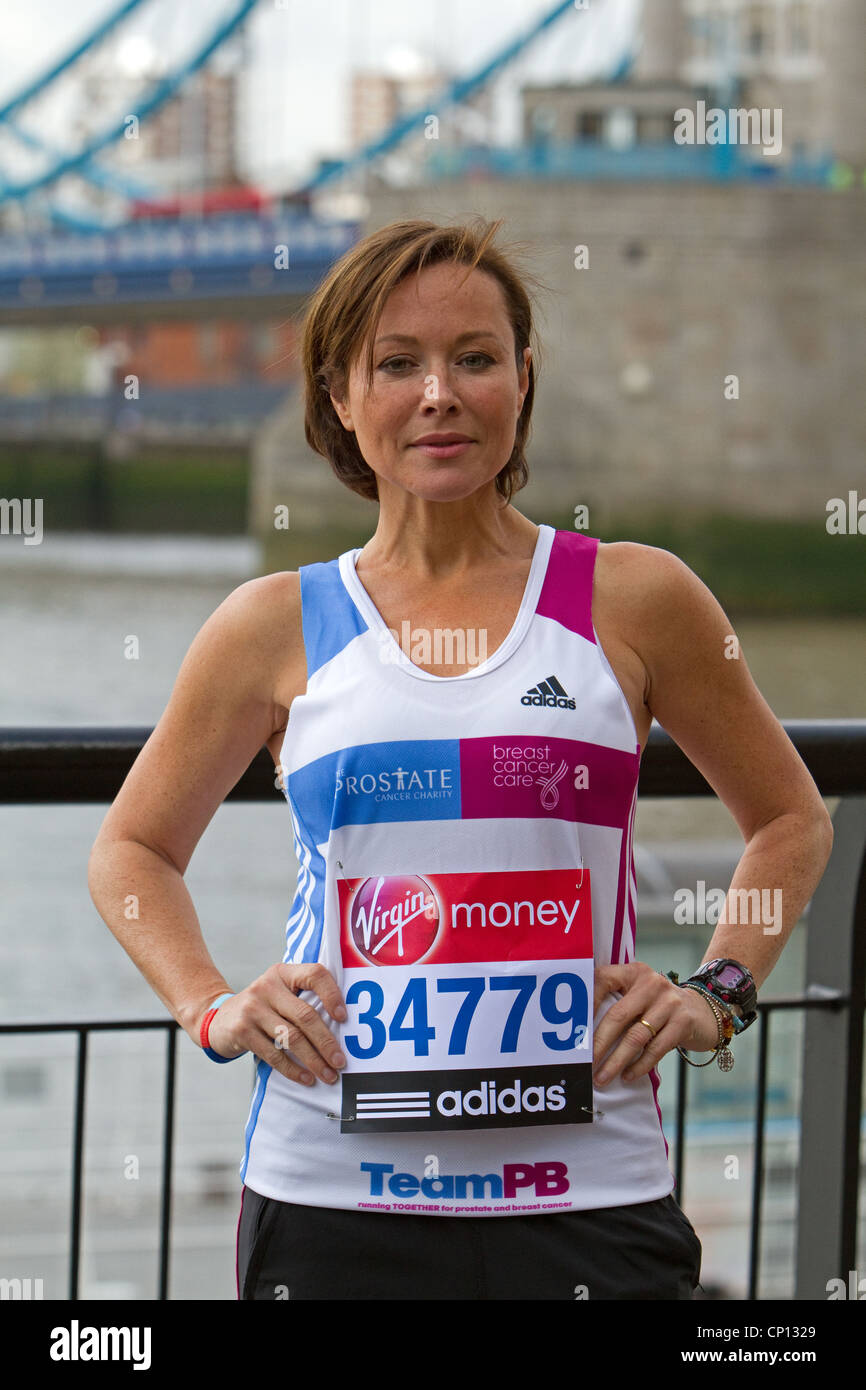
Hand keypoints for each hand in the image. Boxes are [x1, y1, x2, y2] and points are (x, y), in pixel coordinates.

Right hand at [205, 963, 346, 1086]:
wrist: (218, 1018)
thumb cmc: (262, 1007)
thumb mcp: (279, 992)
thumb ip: (303, 999)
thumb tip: (344, 1028)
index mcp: (283, 973)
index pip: (314, 974)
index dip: (332, 995)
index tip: (344, 1018)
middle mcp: (267, 986)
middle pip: (306, 1015)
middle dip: (327, 1042)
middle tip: (341, 1062)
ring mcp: (252, 1008)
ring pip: (292, 1038)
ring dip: (314, 1060)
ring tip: (328, 1075)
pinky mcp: (242, 1031)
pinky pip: (274, 1054)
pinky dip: (293, 1070)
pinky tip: (306, 1078)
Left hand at [592, 962, 720, 1086]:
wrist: (702, 1011)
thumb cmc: (657, 1007)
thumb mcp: (638, 995)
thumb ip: (616, 1003)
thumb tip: (580, 1034)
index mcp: (633, 972)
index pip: (602, 979)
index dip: (585, 1002)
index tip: (572, 1027)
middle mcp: (651, 983)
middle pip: (617, 1015)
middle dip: (598, 1043)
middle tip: (584, 1064)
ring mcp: (669, 1001)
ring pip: (636, 1036)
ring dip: (616, 1061)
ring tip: (602, 1077)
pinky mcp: (683, 1021)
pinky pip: (656, 1049)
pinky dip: (639, 1066)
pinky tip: (627, 1076)